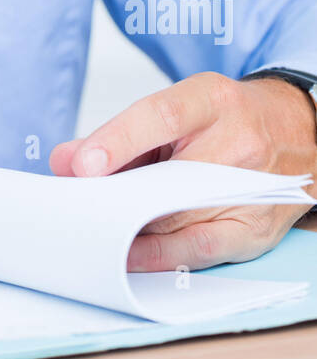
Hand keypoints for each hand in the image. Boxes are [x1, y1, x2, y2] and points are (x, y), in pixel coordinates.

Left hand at [50, 72, 316, 271]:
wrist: (297, 132)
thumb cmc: (226, 119)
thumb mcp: (177, 108)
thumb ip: (120, 134)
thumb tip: (66, 161)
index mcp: (212, 100)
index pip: (161, 116)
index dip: (117, 142)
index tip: (82, 166)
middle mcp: (238, 142)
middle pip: (167, 180)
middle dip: (115, 198)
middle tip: (76, 209)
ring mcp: (251, 190)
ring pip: (179, 221)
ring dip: (130, 230)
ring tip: (93, 232)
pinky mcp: (255, 230)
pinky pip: (199, 252)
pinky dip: (159, 257)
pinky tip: (128, 254)